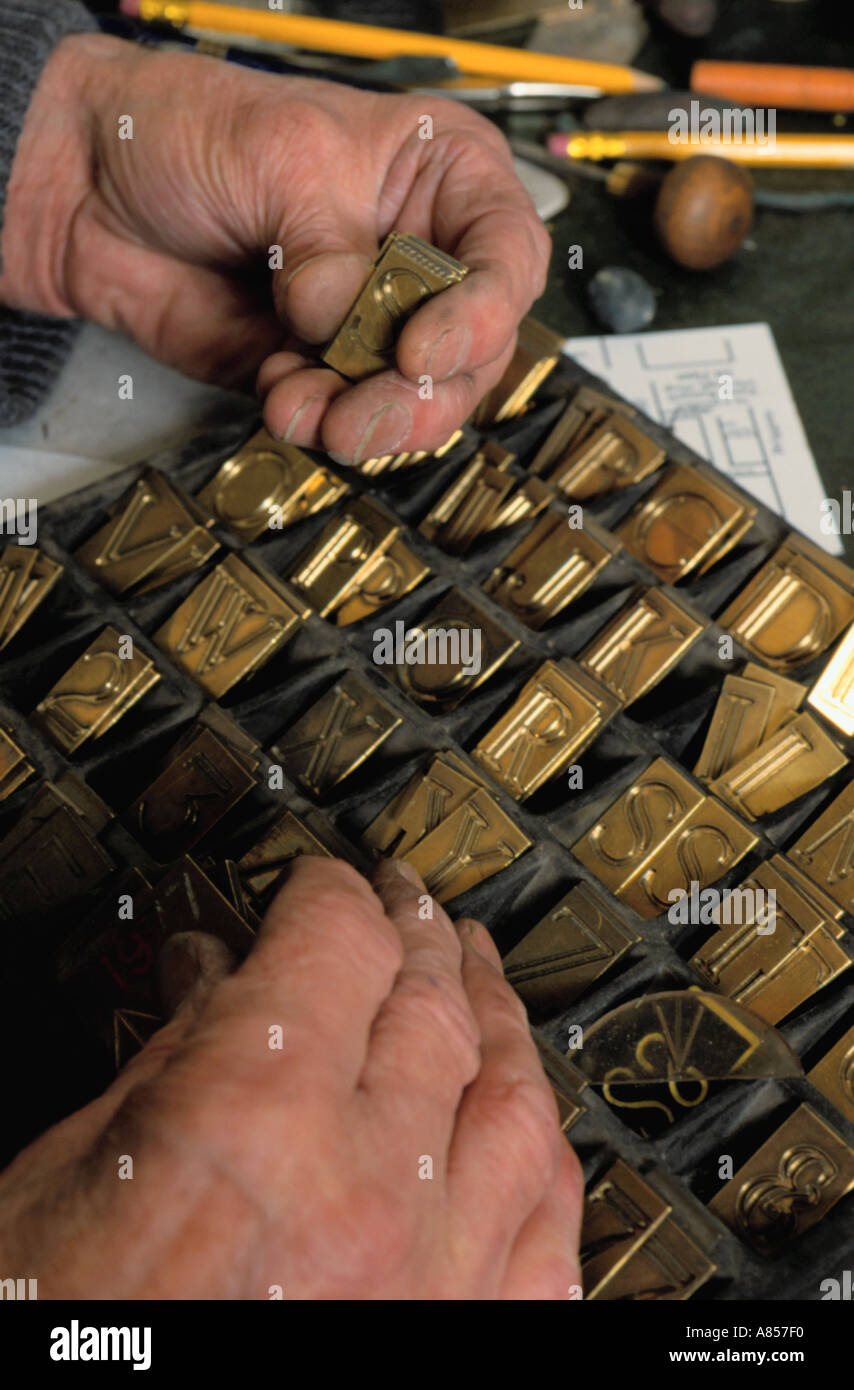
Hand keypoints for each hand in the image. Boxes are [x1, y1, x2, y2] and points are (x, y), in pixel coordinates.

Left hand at [0, 34, 550, 463]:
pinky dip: (318, 420)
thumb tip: (343, 319)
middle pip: (473, 350)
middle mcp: (420, 255)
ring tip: (309, 411)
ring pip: (419, 400)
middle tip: (363, 412)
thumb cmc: (191, 130)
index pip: (507, 256)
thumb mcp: (280, 155)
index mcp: (440, 178)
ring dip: (370, 420)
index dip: (481, 315)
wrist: (92, 185)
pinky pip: (346, 415)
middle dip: (421, 393)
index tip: (423, 350)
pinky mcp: (321, 369)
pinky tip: (279, 394)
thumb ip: (331, 246)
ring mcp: (372, 320)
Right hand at [0, 857, 581, 1298]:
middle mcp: (366, 1189)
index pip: (332, 941)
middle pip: (428, 1001)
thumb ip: (170, 1061)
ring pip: (511, 1093)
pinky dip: (542, 1144)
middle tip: (406, 899)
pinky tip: (531, 1113)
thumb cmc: (53, 1333)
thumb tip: (212, 974)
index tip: (319, 883)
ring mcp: (438, 1274)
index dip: (326, 891)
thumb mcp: (67, 1180)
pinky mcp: (477, 1344)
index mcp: (251, 1124)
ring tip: (475, 972)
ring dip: (493, 1015)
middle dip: (414, 930)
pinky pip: (549, 1218)